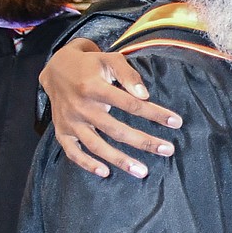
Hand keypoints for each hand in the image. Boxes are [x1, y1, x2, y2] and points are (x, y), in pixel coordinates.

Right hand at [42, 39, 180, 178]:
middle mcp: (81, 107)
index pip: (130, 104)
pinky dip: (87, 164)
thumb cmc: (91, 65)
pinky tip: (105, 172)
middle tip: (168, 150)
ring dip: (119, 160)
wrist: (55, 68)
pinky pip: (73, 152)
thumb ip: (128, 75)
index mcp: (93, 87)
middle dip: (144, 142)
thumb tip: (145, 95)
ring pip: (96, 145)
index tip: (176, 122)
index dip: (154, 114)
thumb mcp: (110, 60)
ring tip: (142, 172)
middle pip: (116, 129)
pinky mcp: (62, 131)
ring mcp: (70, 121)